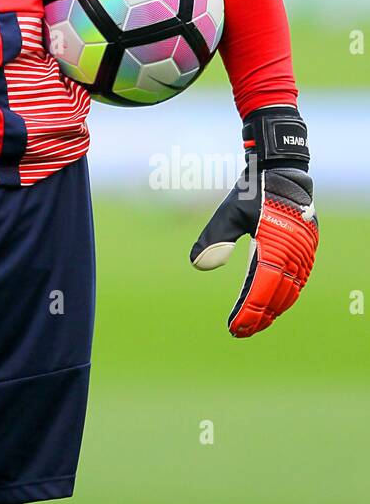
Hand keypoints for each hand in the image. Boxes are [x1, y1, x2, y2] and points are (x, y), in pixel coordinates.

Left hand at [189, 105, 317, 336]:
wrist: (282, 171)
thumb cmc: (253, 190)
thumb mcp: (229, 211)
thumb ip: (215, 237)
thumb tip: (197, 264)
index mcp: (275, 244)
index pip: (260, 289)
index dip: (248, 312)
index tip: (233, 328)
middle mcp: (294, 252)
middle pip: (276, 296)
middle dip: (259, 317)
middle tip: (240, 332)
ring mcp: (304, 252)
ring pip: (289, 291)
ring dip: (273, 310)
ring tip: (255, 324)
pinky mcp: (306, 249)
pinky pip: (297, 280)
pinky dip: (284, 296)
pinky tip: (272, 304)